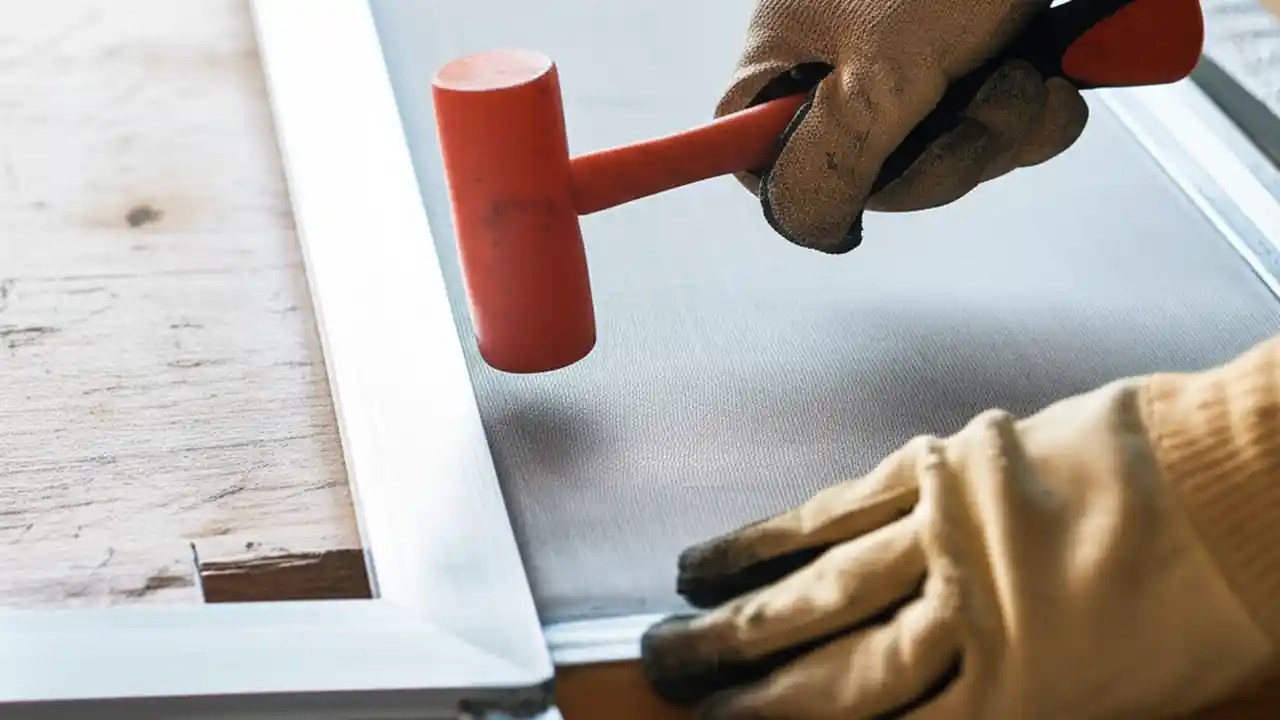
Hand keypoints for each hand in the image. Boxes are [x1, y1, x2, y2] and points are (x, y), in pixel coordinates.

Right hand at [640, 344, 1279, 717]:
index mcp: (1015, 699)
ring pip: (819, 591)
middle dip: (743, 685)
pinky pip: (841, 511)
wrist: (1240, 485)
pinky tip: (727, 554)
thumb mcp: (1110, 700)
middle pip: (829, 670)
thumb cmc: (1201, 606)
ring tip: (677, 629)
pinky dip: (774, 536)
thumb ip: (1004, 710)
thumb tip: (912, 717)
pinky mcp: (940, 471)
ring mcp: (946, 541)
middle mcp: (966, 626)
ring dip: (739, 615)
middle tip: (673, 683)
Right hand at [719, 0, 1088, 252]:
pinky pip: (999, 132)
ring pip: (948, 158)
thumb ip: (830, 159)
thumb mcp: (882, 72)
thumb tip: (798, 222)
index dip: (817, 187)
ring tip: (1023, 76)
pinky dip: (1036, 117)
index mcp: (790, 64)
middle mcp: (843, 72)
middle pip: (877, 177)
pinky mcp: (975, 66)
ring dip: (1003, 132)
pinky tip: (1051, 81)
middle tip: (983, 105)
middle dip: (948, 159)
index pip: (763, 159)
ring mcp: (912, 71)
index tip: (875, 178)